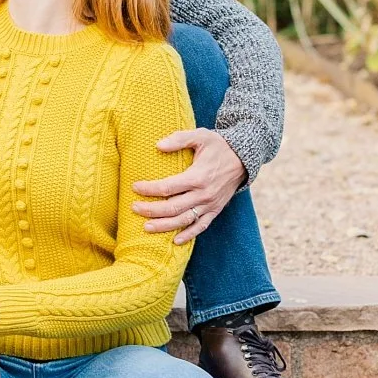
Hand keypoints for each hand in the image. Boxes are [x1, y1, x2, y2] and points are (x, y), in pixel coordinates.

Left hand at [131, 127, 244, 241]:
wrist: (243, 158)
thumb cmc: (219, 145)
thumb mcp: (201, 136)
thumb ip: (179, 139)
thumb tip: (158, 145)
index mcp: (198, 177)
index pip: (168, 187)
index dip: (149, 189)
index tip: (135, 187)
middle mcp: (204, 194)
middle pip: (173, 207)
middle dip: (151, 210)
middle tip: (134, 208)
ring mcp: (210, 205)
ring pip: (184, 220)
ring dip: (164, 226)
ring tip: (146, 227)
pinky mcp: (215, 210)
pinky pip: (201, 226)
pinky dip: (189, 235)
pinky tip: (175, 241)